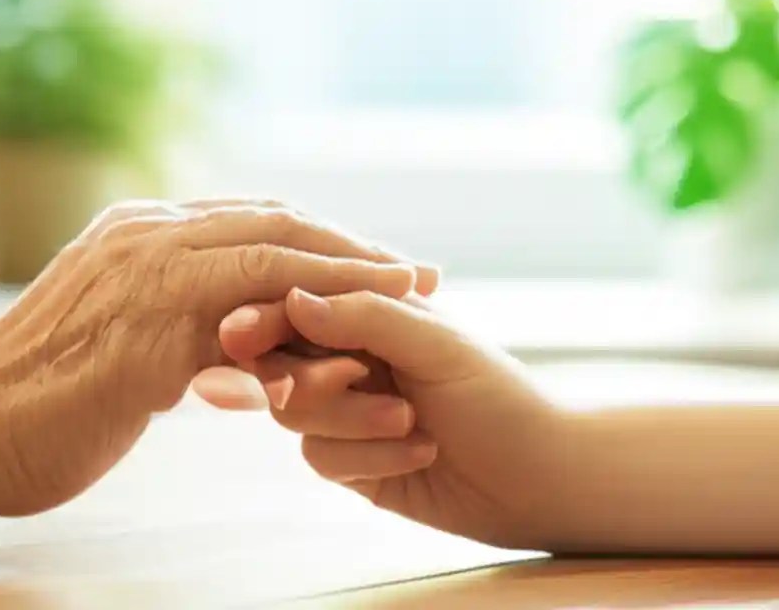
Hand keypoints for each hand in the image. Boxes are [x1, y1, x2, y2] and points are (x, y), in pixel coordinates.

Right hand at [0, 200, 437, 517]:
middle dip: (358, 246)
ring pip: (277, 250)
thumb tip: (231, 331)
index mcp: (138, 229)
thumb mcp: (112, 334)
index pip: (254, 219)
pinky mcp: (150, 326)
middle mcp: (146, 233)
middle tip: (422, 272)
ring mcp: (146, 270)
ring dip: (354, 269)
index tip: (382, 261)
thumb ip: (169, 314)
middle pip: (279, 220)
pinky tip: (364, 331)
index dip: (325, 238)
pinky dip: (317, 313)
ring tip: (415, 291)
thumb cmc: (41, 397)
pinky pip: (256, 306)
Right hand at [219, 290, 558, 549]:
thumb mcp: (436, 343)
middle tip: (353, 378)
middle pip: (279, 362)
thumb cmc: (500, 397)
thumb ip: (364, 316)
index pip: (298, 307)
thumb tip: (292, 298)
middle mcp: (351, 357)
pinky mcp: (350, 461)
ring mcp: (347, 411)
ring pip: (294, 413)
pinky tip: (419, 453)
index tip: (241, 331)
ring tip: (411, 421)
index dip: (265, 318)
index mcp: (372, 314)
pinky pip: (318, 456)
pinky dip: (369, 457)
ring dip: (352, 420)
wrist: (537, 479)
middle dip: (315, 377)